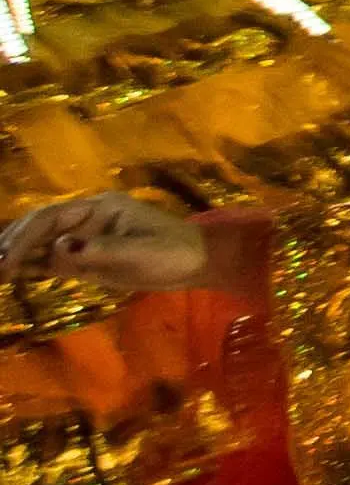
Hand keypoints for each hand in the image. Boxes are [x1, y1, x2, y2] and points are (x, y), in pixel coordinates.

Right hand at [1, 193, 216, 292]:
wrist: (196, 264)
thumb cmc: (173, 252)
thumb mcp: (141, 251)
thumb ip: (100, 249)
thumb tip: (58, 248)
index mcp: (99, 208)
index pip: (51, 218)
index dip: (26, 236)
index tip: (7, 257)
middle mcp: (85, 220)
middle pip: (39, 228)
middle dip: (12, 244)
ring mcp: (83, 239)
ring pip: (40, 244)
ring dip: (15, 256)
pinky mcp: (86, 259)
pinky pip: (50, 261)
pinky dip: (30, 268)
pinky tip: (11, 276)